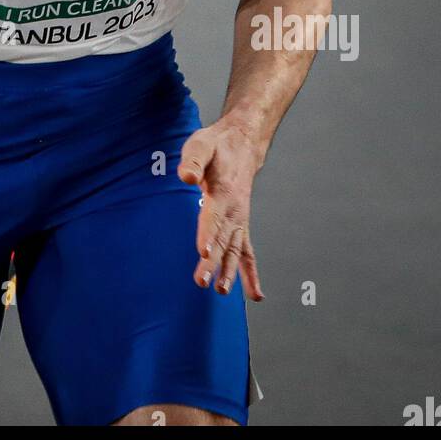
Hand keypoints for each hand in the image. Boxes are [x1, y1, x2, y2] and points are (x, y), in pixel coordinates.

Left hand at [177, 119, 264, 301]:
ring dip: (229, 272)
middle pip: (222, 240)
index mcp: (223, 192)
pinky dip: (250, 273)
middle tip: (202, 281)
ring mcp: (240, 220)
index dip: (208, 234)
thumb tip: (185, 176)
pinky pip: (247, 253)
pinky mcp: (241, 225)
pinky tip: (255, 295)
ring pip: (234, 250)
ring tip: (221, 291)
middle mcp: (235, 210)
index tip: (203, 252)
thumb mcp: (201, 145)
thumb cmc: (216, 146)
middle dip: (213, 262)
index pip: (213, 217)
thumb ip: (193, 161)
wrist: (242, 144)